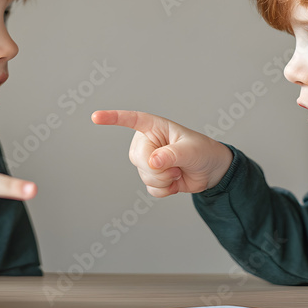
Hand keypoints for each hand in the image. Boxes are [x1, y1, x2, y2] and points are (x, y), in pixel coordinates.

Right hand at [91, 110, 232, 196]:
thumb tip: (153, 161)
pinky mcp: (152, 177)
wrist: (211, 171)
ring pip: (144, 176)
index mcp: (154, 127)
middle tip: (177, 165)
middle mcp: (147, 143)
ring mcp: (148, 161)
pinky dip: (165, 190)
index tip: (96, 117)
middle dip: (159, 168)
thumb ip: (171, 154)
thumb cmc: (203, 151)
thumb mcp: (190, 150)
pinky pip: (150, 189)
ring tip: (178, 171)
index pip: (131, 120)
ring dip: (164, 179)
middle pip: (138, 159)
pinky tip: (175, 183)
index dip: (113, 118)